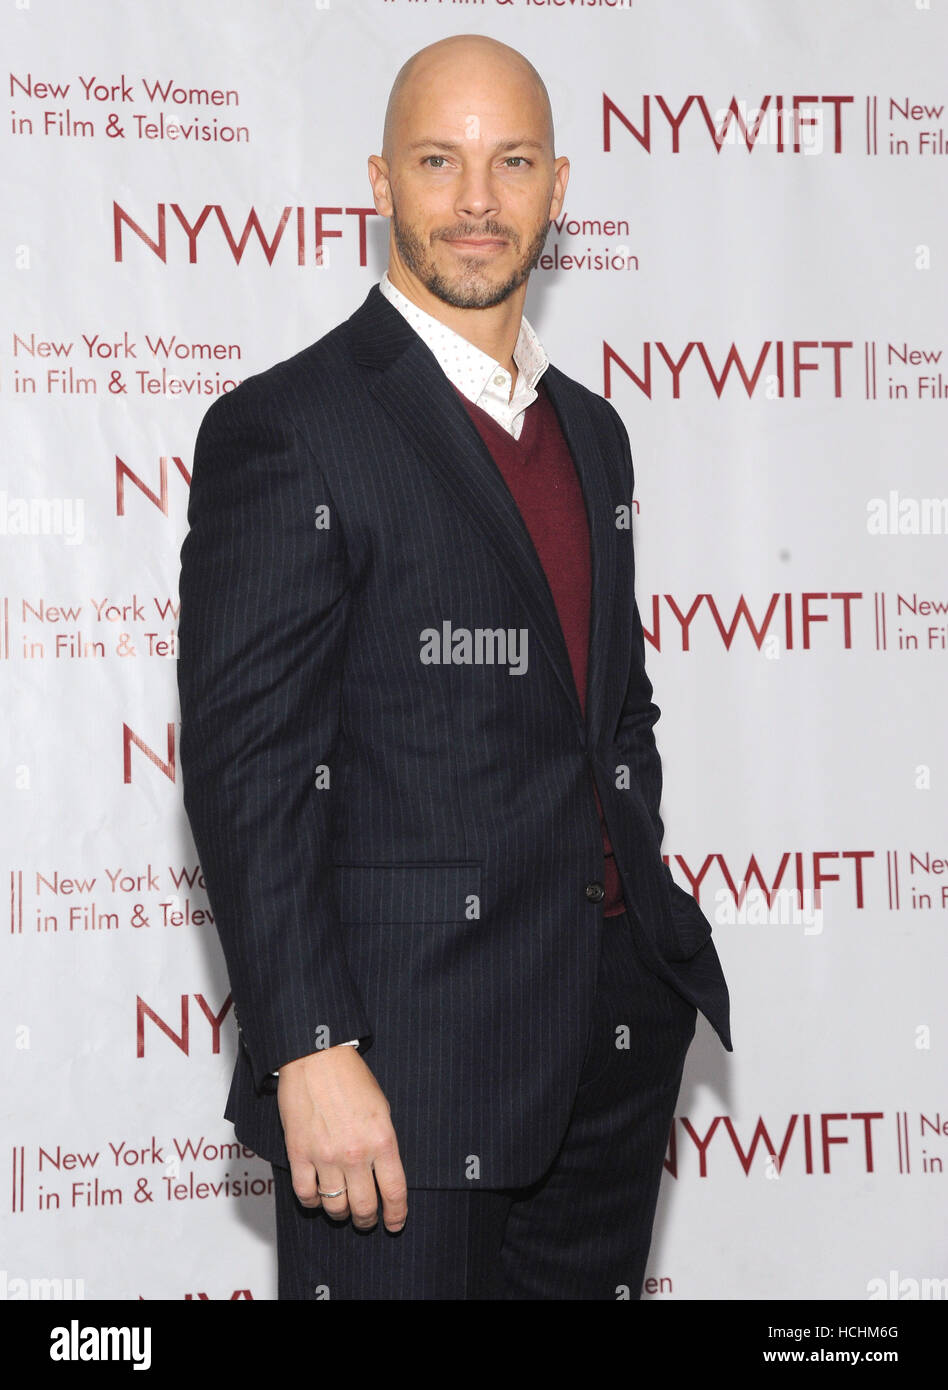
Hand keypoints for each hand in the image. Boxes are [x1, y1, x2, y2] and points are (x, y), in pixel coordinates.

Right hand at [276, 1045, 406, 1231]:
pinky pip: (305, 1194)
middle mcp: (355, 1153)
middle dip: (367, 1219)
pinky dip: (312, 1202)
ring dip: (340, 1214)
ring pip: (335, 1207)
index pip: (394, 1192)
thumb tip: (382, 1172)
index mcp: (382, 1140)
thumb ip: (382, 1143)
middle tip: (366, 1219)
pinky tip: (317, 1197)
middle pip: (364, 1206)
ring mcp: (325, 1156)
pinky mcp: (298, 1154)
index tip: (394, 1223)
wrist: (316, 1057)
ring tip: (342, 1210)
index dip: (396, 1214)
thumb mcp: (381, 1108)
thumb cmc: (350, 1077)